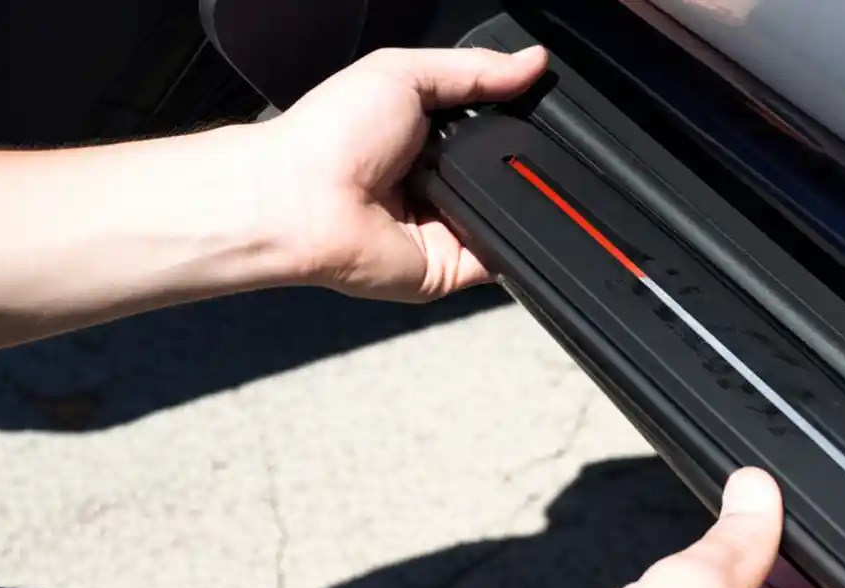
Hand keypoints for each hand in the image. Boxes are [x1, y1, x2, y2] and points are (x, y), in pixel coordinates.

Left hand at [258, 46, 548, 301]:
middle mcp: (438, 184)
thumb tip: (535, 61)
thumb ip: (473, 69)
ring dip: (519, 196)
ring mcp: (446, 229)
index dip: (515, 112)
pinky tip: (518, 216)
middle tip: (539, 137)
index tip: (543, 97)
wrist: (301, 200)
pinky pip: (498, 257)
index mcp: (425, 135)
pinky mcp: (450, 269)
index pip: (488, 125)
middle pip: (501, 171)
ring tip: (523, 173)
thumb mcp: (404, 72)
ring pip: (506, 214)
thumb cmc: (335, 133)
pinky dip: (513, 240)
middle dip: (521, 156)